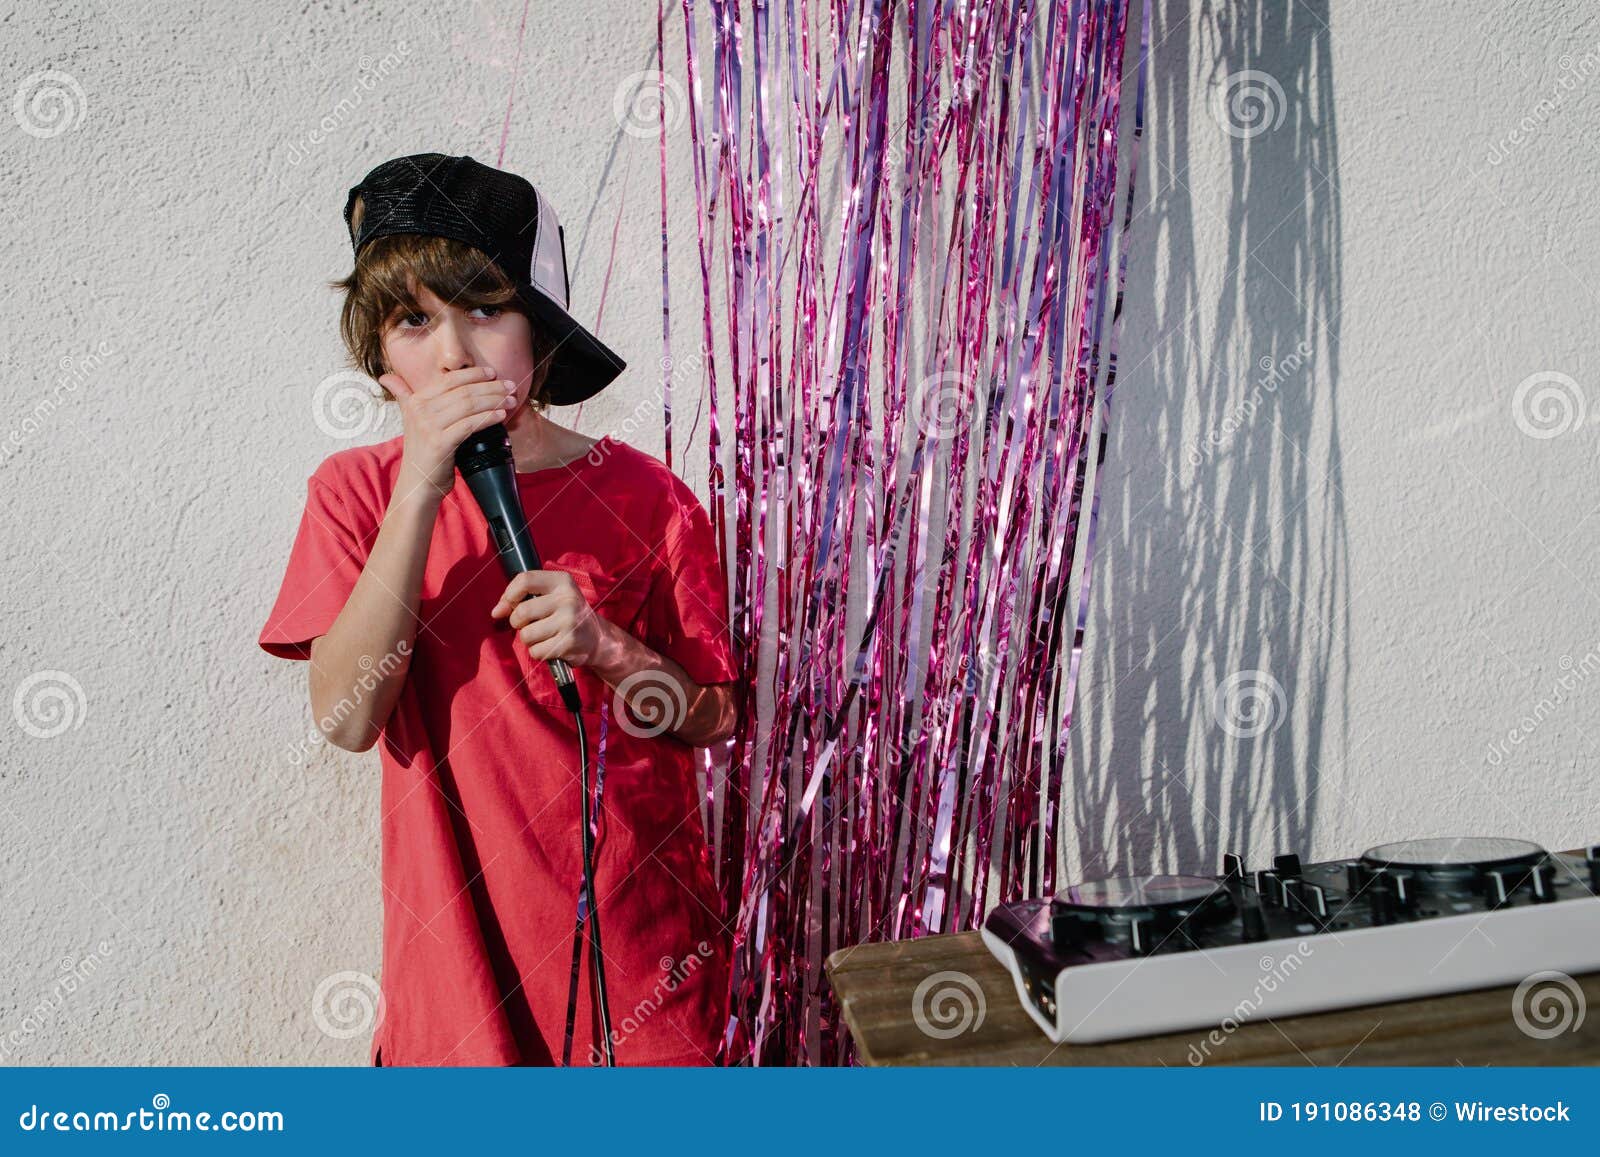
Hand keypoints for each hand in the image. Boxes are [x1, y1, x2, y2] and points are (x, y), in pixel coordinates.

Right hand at [381, 365, 518, 498]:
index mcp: (415, 401)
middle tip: (511, 386)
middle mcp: (420, 410)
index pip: (449, 379)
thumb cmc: (421, 453)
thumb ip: (403, 396)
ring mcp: (429, 426)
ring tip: (511, 400)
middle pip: (463, 391)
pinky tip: (501, 416)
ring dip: (494, 400)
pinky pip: (470, 424)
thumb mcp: (409, 420)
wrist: (418, 484)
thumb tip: (387, 378)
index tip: (493, 373)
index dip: (474, 374)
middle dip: (491, 387)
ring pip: (469, 405)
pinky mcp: (440, 443)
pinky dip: (488, 418)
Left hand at [490, 569, 607, 666]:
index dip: (509, 596)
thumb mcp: (549, 596)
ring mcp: (569, 621)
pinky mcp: (569, 643)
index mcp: (562, 581)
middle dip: (517, 623)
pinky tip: (551, 646)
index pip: (525, 580)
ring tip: (543, 636)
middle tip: (528, 625)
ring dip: (529, 640)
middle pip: (522, 612)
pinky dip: (538, 652)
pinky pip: (536, 651)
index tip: (505, 607)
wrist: (597, 638)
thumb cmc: (565, 614)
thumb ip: (520, 598)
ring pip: (527, 634)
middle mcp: (568, 599)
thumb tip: (496, 612)